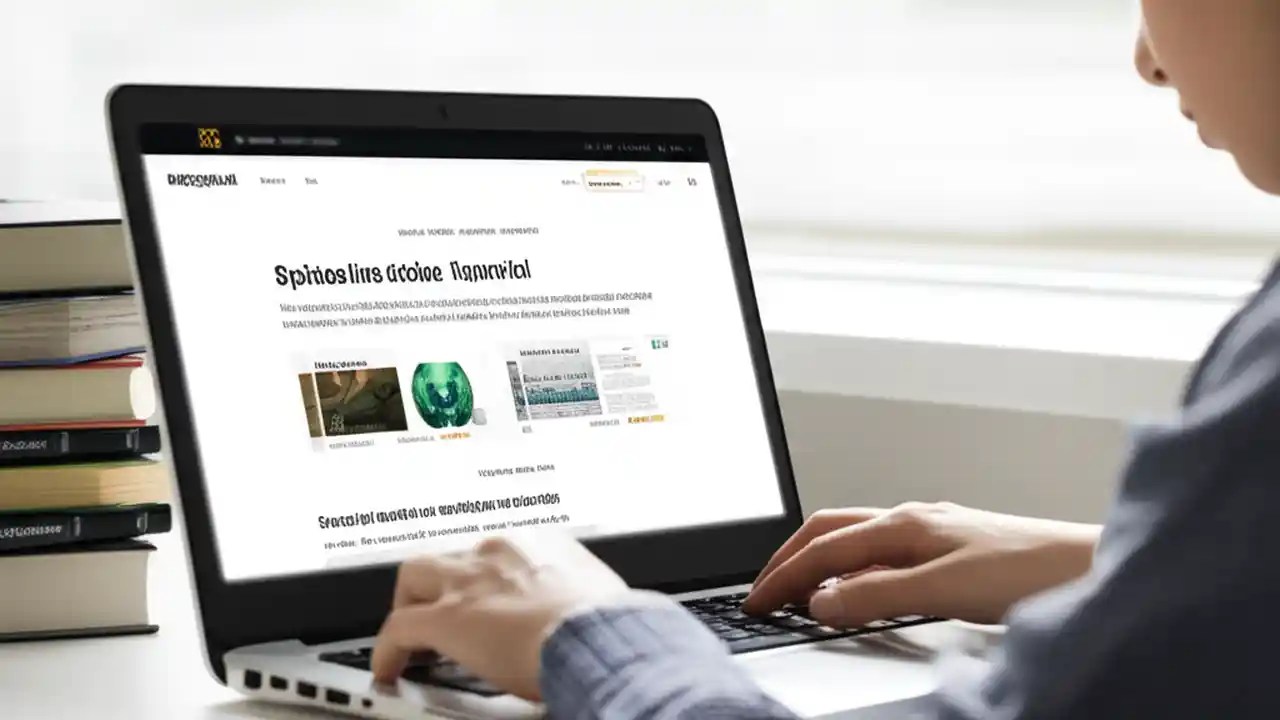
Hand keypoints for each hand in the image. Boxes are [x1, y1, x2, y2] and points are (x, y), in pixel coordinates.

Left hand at [371, 532, 656, 699]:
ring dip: (409, 603)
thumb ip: (582, 592)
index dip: (483, 577)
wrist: (599, 636)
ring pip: (414, 576)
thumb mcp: (599, 590)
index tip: (487, 597)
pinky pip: (399, 628)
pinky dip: (388, 649)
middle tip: (440, 608)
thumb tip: (592, 611)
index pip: (495, 551)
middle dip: (439, 581)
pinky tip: (388, 669)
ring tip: (408, 634)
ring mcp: (469, 581)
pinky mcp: (446, 618)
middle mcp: (498, 552)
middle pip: (449, 554)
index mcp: (537, 542)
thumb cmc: (609, 620)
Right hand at [743, 502, 1099, 626]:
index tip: (756, 600)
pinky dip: (851, 565)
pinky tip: (859, 583)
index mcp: (904, 524)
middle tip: (763, 589)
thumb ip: (879, 595)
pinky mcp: (950, 544)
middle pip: (830, 529)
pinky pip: (881, 548)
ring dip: (818, 557)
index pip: (824, 548)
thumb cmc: (1030, 571)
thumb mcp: (944, 590)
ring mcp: (932, 528)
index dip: (783, 575)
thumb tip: (821, 602)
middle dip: (789, 556)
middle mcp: (913, 518)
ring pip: (855, 535)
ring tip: (797, 585)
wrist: (1091, 565)